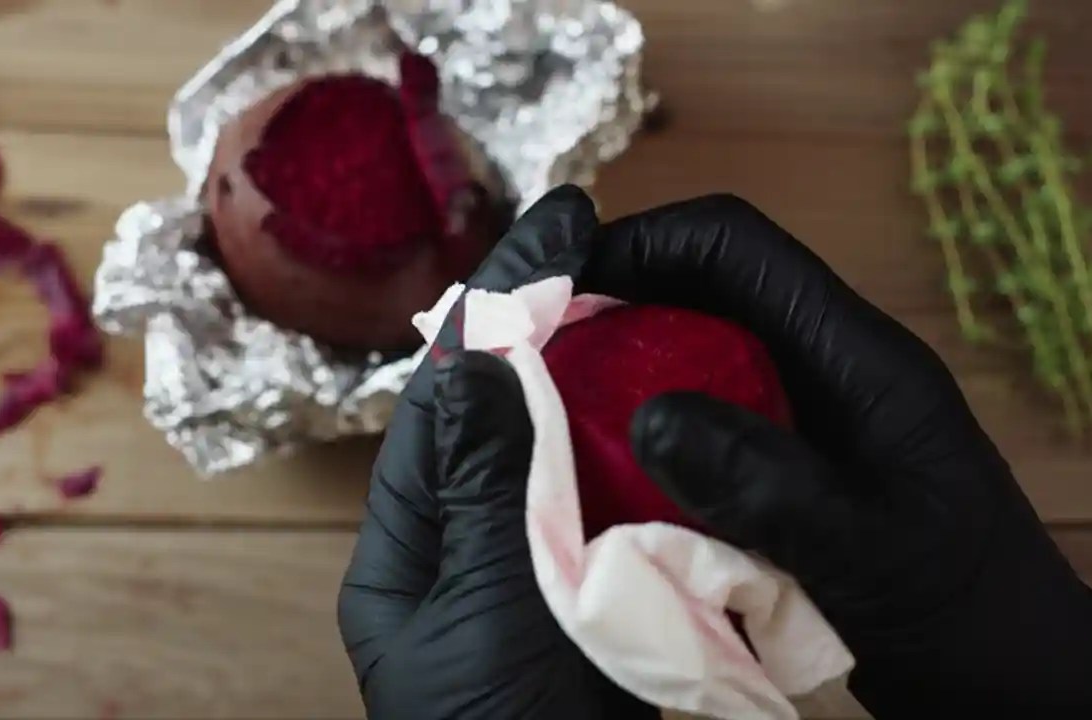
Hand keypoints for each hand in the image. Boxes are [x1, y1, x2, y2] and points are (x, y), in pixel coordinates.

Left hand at [337, 188, 654, 718]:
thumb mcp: (481, 616)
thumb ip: (484, 491)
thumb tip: (475, 363)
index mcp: (412, 546)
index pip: (449, 398)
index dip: (499, 304)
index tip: (558, 221)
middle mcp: (466, 543)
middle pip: (504, 407)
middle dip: (547, 321)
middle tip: (603, 233)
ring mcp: (532, 565)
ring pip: (563, 445)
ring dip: (600, 372)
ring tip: (645, 289)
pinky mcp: (598, 590)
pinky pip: (619, 501)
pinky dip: (646, 448)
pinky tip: (680, 399)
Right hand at [583, 194, 1091, 714]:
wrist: (1015, 676)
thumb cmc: (962, 612)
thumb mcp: (866, 550)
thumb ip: (766, 482)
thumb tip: (649, 416)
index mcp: (853, 352)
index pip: (735, 245)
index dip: (642, 242)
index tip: (558, 283)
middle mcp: (823, 364)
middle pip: (703, 288)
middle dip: (615, 302)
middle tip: (533, 349)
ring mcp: (804, 414)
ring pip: (695, 351)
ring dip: (623, 365)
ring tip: (551, 401)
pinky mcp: (787, 462)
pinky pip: (701, 418)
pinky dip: (644, 427)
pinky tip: (603, 468)